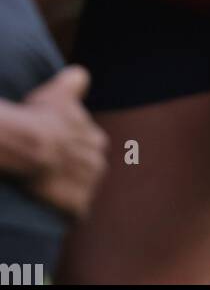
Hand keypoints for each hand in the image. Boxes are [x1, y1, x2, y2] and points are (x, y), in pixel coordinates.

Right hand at [21, 66, 108, 217]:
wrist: (30, 147)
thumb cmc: (42, 117)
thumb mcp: (60, 90)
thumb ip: (76, 80)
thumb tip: (82, 76)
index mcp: (97, 140)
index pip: (89, 145)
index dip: (70, 147)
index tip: (55, 148)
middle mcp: (99, 163)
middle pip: (87, 170)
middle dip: (73, 171)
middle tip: (49, 170)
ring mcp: (90, 186)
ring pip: (81, 191)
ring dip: (68, 191)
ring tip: (47, 188)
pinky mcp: (78, 207)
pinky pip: (74, 213)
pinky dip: (66, 211)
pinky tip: (51, 207)